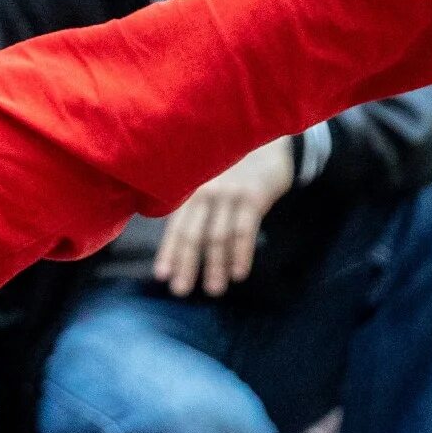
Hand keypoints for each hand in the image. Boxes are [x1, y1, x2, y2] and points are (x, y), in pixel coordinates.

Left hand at [153, 139, 295, 298]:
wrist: (269, 141)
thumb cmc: (235, 168)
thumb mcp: (211, 180)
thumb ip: (195, 205)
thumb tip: (180, 243)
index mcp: (191, 191)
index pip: (176, 227)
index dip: (169, 252)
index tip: (162, 276)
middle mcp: (206, 192)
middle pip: (193, 234)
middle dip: (187, 265)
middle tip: (181, 291)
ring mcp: (229, 195)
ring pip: (218, 236)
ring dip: (215, 266)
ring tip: (213, 289)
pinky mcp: (253, 197)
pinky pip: (244, 230)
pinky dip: (240, 254)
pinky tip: (238, 274)